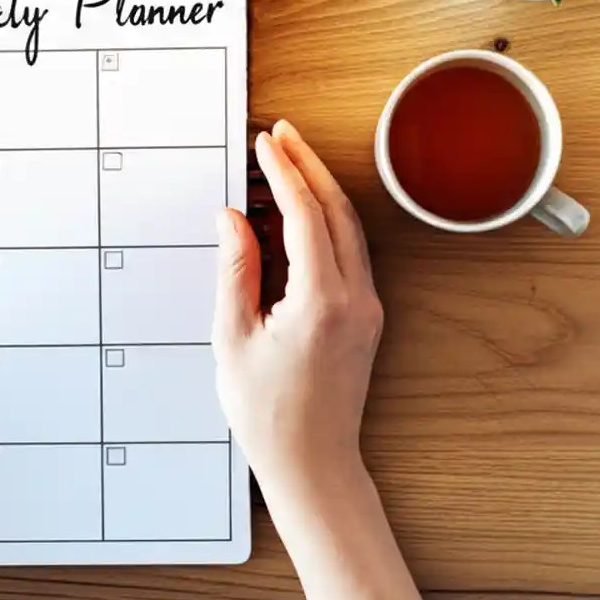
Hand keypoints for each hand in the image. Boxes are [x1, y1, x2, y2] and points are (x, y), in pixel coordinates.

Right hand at [212, 119, 382, 488]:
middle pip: (338, 210)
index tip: (265, 143)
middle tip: (280, 135)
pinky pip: (349, 253)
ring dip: (319, 191)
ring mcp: (367, 307)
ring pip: (349, 229)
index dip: (284, 173)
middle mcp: (356, 298)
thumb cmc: (268, 414)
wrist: (313, 463)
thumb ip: (234, 270)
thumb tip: (232, 218)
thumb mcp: (233, 338)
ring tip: (285, 164)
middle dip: (309, 166)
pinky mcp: (365, 317)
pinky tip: (297, 214)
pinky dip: (325, 223)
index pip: (306, 215)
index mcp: (322, 302)